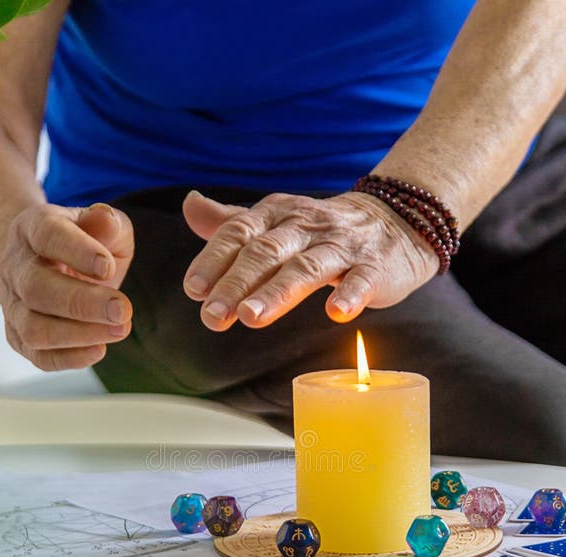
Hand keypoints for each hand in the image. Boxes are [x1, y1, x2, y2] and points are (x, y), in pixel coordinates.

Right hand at [0, 203, 133, 369]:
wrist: (43, 263)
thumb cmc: (82, 244)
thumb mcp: (101, 225)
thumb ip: (108, 222)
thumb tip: (106, 220)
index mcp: (31, 229)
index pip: (46, 235)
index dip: (77, 251)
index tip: (108, 266)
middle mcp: (15, 267)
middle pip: (36, 289)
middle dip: (83, 303)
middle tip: (123, 310)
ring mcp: (13, 306)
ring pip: (34, 329)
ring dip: (79, 334)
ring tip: (120, 329)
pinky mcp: (20, 337)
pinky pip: (39, 357)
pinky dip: (69, 359)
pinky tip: (99, 350)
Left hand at [182, 190, 438, 330]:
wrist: (399, 219)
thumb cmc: (325, 231)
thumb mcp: (277, 220)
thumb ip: (233, 222)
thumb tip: (189, 207)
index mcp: (277, 215)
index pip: (239, 234)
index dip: (214, 261)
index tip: (194, 290)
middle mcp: (306, 226)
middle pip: (266, 253)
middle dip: (236, 284)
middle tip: (212, 317)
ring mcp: (342, 246)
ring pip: (307, 268)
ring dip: (277, 292)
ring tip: (251, 317)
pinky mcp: (375, 267)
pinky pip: (362, 280)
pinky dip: (350, 296)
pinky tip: (336, 313)